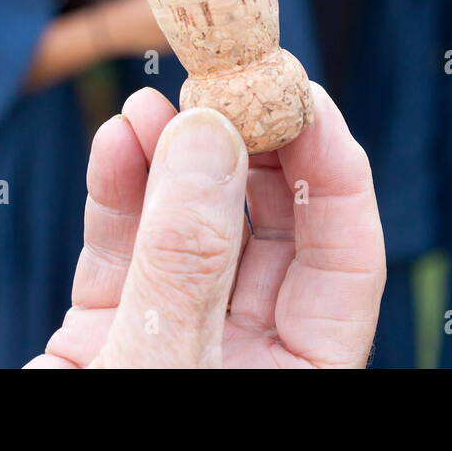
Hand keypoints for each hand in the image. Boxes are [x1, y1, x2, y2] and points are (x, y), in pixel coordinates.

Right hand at [26, 83, 385, 368]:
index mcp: (297, 373)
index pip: (344, 253)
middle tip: (226, 77)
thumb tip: (212, 136)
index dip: (331, 167)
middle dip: (249, 142)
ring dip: (177, 151)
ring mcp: (175, 330)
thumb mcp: (162, 364)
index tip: (300, 95)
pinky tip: (117, 140)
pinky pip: (124, 242)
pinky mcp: (108, 327)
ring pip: (193, 219)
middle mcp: (245, 348)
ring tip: (160, 98)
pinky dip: (119, 186)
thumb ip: (187, 255)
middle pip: (270, 222)